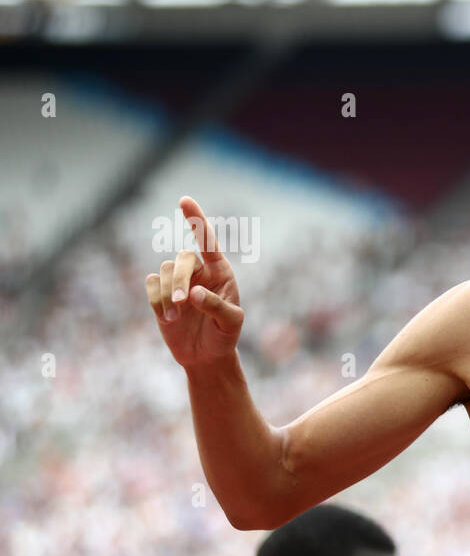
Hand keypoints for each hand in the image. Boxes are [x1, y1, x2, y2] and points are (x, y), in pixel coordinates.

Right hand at [145, 196, 244, 369]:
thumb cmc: (224, 336)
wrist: (206, 355)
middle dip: (178, 279)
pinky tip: (167, 318)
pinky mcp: (161, 294)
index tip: (184, 200)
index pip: (208, 240)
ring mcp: (177, 281)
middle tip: (182, 302)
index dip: (196, 220)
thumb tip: (193, 292)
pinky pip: (151, 285)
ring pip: (163, 271)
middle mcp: (198, 271)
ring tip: (174, 318)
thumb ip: (217, 306)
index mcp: (221, 271)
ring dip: (167, 295)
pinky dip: (157, 300)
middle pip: (181, 259)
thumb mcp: (231, 324)